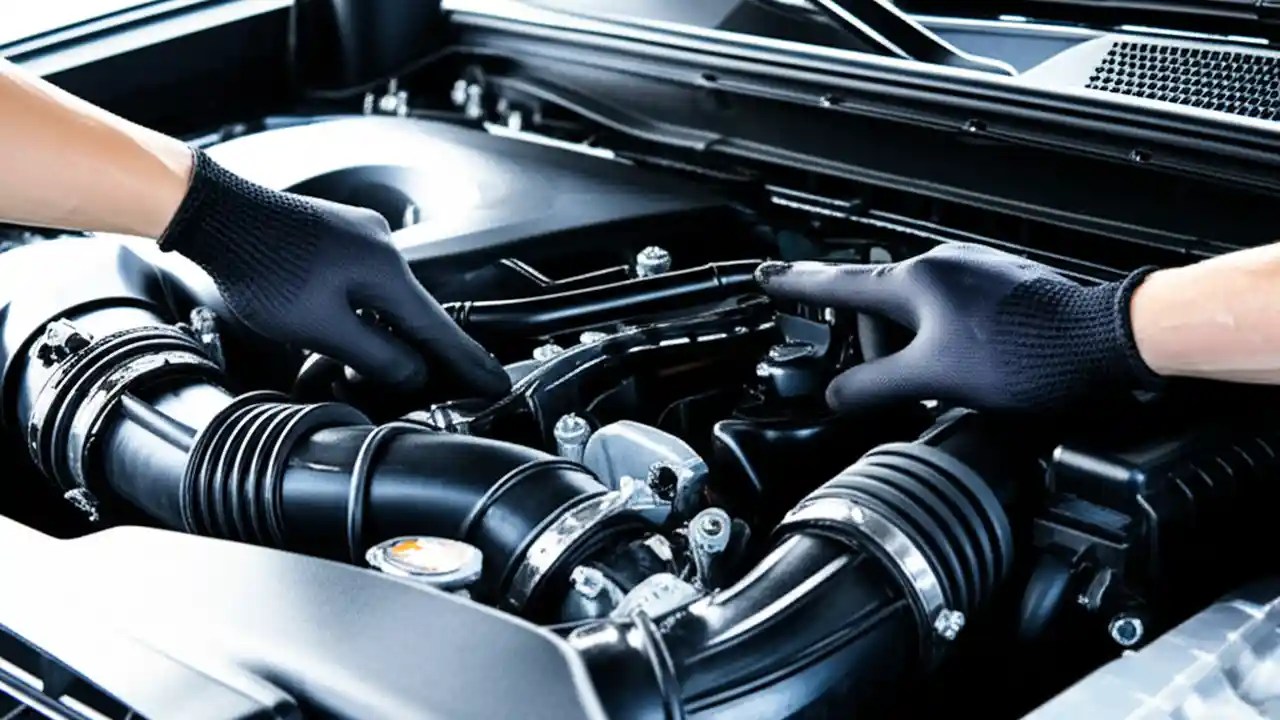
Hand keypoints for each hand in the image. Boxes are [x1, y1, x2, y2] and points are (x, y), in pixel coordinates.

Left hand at [159, 150, 509, 397]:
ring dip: (397, 334)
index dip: (469, 363)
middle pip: (419, 313)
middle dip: (437, 352)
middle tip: (466, 380)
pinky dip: (375, 311)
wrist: (215, 213)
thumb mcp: (320, 328)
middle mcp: (382, 248)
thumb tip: (412, 373)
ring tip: (407, 367)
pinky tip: (362, 328)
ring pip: (392, 298)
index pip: (439, 330)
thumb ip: (374, 355)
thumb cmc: (260, 267)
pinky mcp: (336, 236)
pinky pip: (370, 282)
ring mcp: (360, 237)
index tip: (497, 383)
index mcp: (387, 272)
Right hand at [756, 243, 1160, 412]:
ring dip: (915, 353)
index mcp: (915, 281)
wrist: (1103, 342)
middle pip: (877, 309)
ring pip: (916, 316)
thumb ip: (876, 389)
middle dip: (877, 351)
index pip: (837, 283)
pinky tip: (969, 373)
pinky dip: (943, 347)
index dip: (796, 286)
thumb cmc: (1028, 355)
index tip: (767, 277)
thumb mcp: (935, 380)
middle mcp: (940, 266)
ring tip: (944, 386)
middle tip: (895, 389)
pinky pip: (948, 317)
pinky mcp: (999, 288)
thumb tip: (838, 397)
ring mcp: (972, 273)